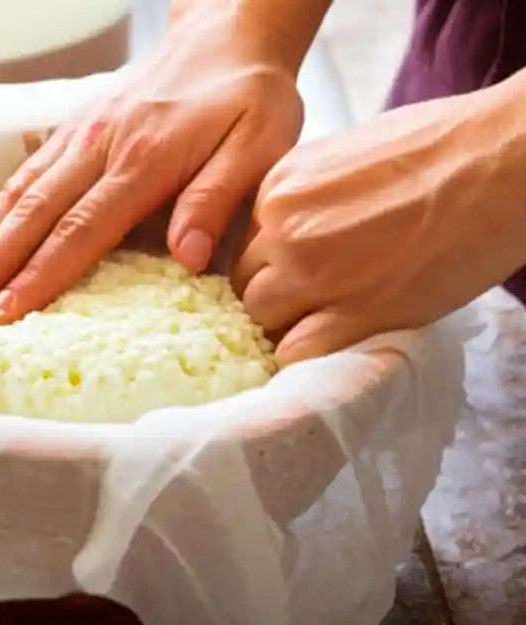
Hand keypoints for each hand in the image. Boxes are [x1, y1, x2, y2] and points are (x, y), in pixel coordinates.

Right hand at [0, 8, 308, 323]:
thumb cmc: (250, 98)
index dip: (41, 274)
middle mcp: (98, 146)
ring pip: (18, 195)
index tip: (7, 313)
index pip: (80, 228)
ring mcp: (79, 136)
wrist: (228, 35)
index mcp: (142, 159)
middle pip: (33, 215)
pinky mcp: (72, 130)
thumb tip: (184, 258)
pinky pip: (22, 176)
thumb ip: (217, 198)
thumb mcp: (260, 145)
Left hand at [233, 77, 525, 366]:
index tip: (297, 269)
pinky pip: (295, 352)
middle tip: (313, 299)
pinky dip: (306, 355)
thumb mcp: (345, 156)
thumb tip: (295, 227)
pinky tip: (336, 342)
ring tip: (330, 319)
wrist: (500, 164)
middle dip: (273, 294)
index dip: (270, 262)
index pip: (246, 243)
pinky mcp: (353, 313)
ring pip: (262, 319)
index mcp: (279, 189)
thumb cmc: (441, 148)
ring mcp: (314, 274)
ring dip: (288, 325)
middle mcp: (284, 230)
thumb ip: (308, 197)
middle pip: (246, 282)